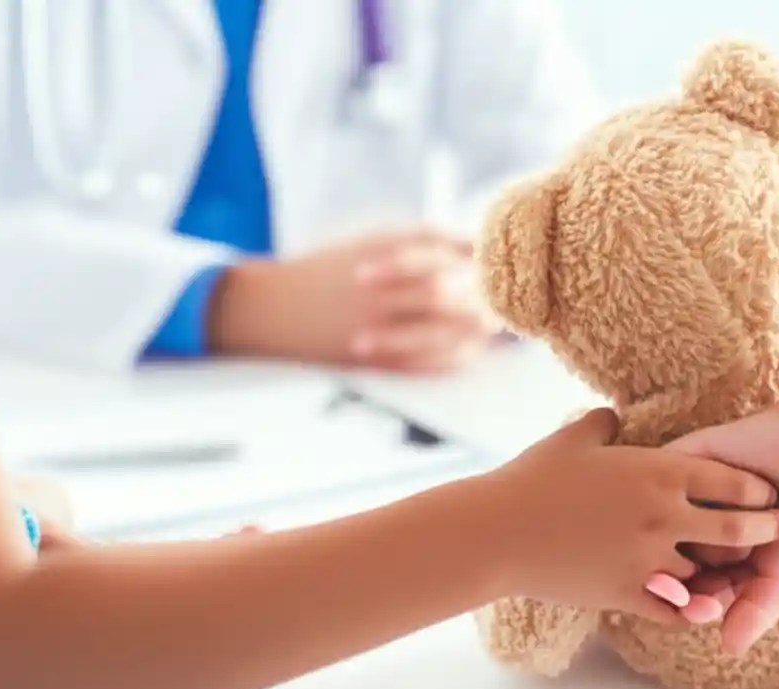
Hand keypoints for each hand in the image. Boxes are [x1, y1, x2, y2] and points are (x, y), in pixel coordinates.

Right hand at [209, 228, 499, 372]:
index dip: (485, 259)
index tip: (500, 264)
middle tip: (506, 299)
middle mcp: (389, 284)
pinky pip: (430, 361)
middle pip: (460, 288)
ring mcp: (384, 322)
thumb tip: (479, 246)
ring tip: (492, 326)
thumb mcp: (375, 238)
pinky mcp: (377, 357)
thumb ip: (427, 240)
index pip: (457, 249)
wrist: (272, 308)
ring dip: (479, 328)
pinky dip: (457, 357)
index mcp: (390, 247)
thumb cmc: (331, 268)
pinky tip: (471, 352)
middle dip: (488, 295)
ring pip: (450, 327)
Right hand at [487, 408, 778, 625]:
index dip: (753, 486)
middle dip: (770, 527)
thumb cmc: (532, 480)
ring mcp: (648, 557)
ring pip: (710, 571)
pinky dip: (691, 608)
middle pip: (736, 526)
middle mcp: (662, 515)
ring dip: (732, 574)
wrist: (497, 531)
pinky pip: (675, 607)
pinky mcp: (627, 591)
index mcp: (656, 471)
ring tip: (749, 576)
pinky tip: (699, 607)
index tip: (768, 490)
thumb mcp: (574, 439)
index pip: (727, 479)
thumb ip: (603, 425)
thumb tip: (614, 417)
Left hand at [668, 406, 778, 651]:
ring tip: (753, 521)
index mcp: (713, 567)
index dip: (694, 605)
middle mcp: (691, 534)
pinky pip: (671, 488)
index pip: (686, 596)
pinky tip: (750, 494)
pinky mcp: (680, 462)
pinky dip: (710, 495)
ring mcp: (682, 499)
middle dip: (696, 570)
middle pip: (669, 566)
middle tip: (739, 556)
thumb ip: (756, 611)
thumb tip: (729, 648)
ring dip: (707, 532)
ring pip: (669, 529)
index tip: (712, 604)